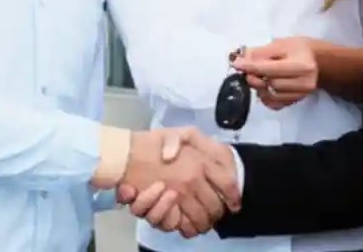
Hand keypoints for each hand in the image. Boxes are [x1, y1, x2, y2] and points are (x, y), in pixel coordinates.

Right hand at [118, 127, 239, 237]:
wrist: (127, 154)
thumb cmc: (155, 142)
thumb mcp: (183, 133)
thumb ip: (202, 142)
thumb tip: (219, 164)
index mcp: (201, 162)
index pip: (228, 184)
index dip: (234, 196)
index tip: (235, 203)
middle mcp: (192, 180)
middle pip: (216, 206)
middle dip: (218, 213)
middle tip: (217, 214)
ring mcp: (178, 197)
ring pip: (201, 219)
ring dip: (204, 223)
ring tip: (204, 222)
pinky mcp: (164, 210)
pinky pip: (181, 226)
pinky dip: (187, 229)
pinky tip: (188, 226)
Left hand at [233, 36, 318, 109]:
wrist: (318, 61)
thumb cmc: (299, 49)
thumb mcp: (282, 43)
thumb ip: (262, 52)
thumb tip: (242, 59)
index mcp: (301, 65)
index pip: (271, 69)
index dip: (251, 67)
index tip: (237, 64)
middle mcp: (303, 83)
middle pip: (270, 84)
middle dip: (255, 76)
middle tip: (247, 70)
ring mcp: (301, 95)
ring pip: (271, 95)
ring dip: (259, 86)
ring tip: (257, 76)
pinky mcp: (296, 101)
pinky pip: (275, 104)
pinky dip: (265, 96)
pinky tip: (264, 86)